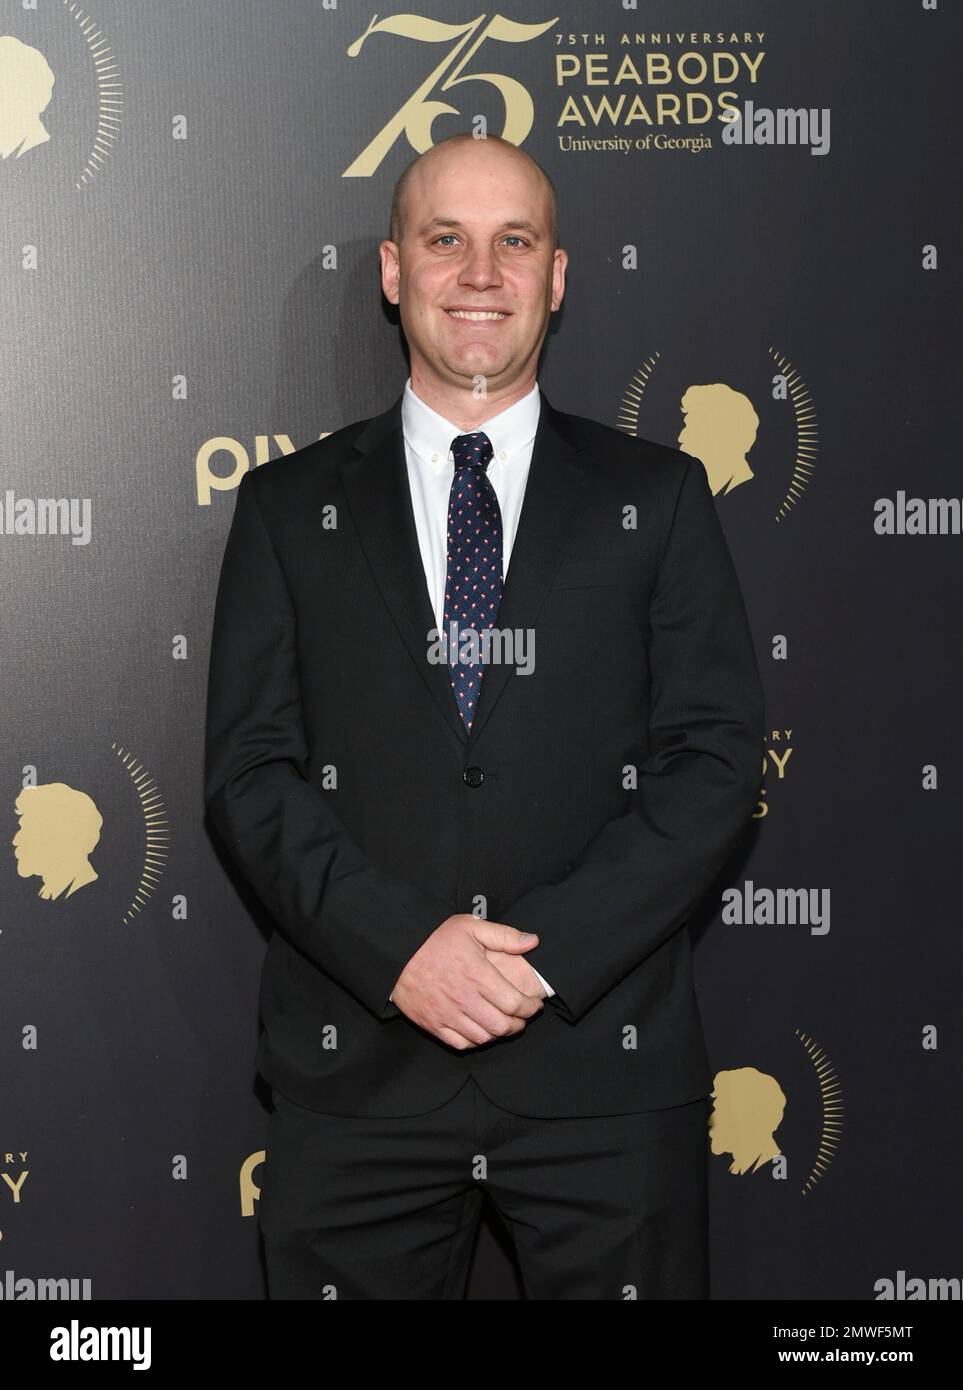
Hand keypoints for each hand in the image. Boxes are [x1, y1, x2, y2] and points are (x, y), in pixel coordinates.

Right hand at [390, 915, 543, 1049]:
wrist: (396, 954)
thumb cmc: (434, 939)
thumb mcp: (470, 926)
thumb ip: (504, 935)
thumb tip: (533, 942)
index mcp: (477, 974)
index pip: (514, 1003)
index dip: (530, 1008)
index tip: (534, 1004)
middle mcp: (464, 998)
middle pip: (502, 1025)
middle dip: (519, 1024)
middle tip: (522, 1017)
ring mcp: (448, 1015)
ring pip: (484, 1038)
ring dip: (499, 1033)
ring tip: (504, 1023)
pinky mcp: (433, 1025)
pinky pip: (461, 1044)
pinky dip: (476, 1041)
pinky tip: (481, 1031)